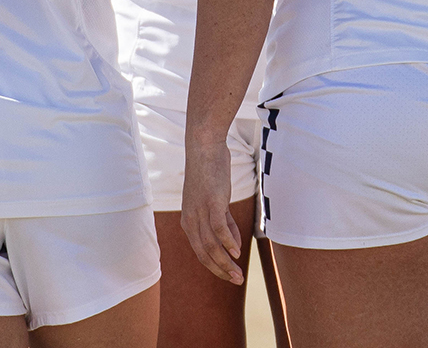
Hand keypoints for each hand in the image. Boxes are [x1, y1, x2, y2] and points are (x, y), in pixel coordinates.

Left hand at [180, 137, 245, 283]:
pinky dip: (228, 241)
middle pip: (204, 254)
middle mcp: (191, 219)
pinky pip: (219, 227)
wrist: (204, 147)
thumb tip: (234, 245)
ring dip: (225, 262)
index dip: (215, 267)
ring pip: (211, 245)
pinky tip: (237, 251)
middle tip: (237, 281)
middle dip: (221, 270)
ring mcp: (200, 211)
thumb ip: (223, 223)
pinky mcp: (212, 201)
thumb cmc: (210, 172)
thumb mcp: (215, 201)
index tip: (230, 276)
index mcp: (189, 221)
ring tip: (238, 273)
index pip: (200, 252)